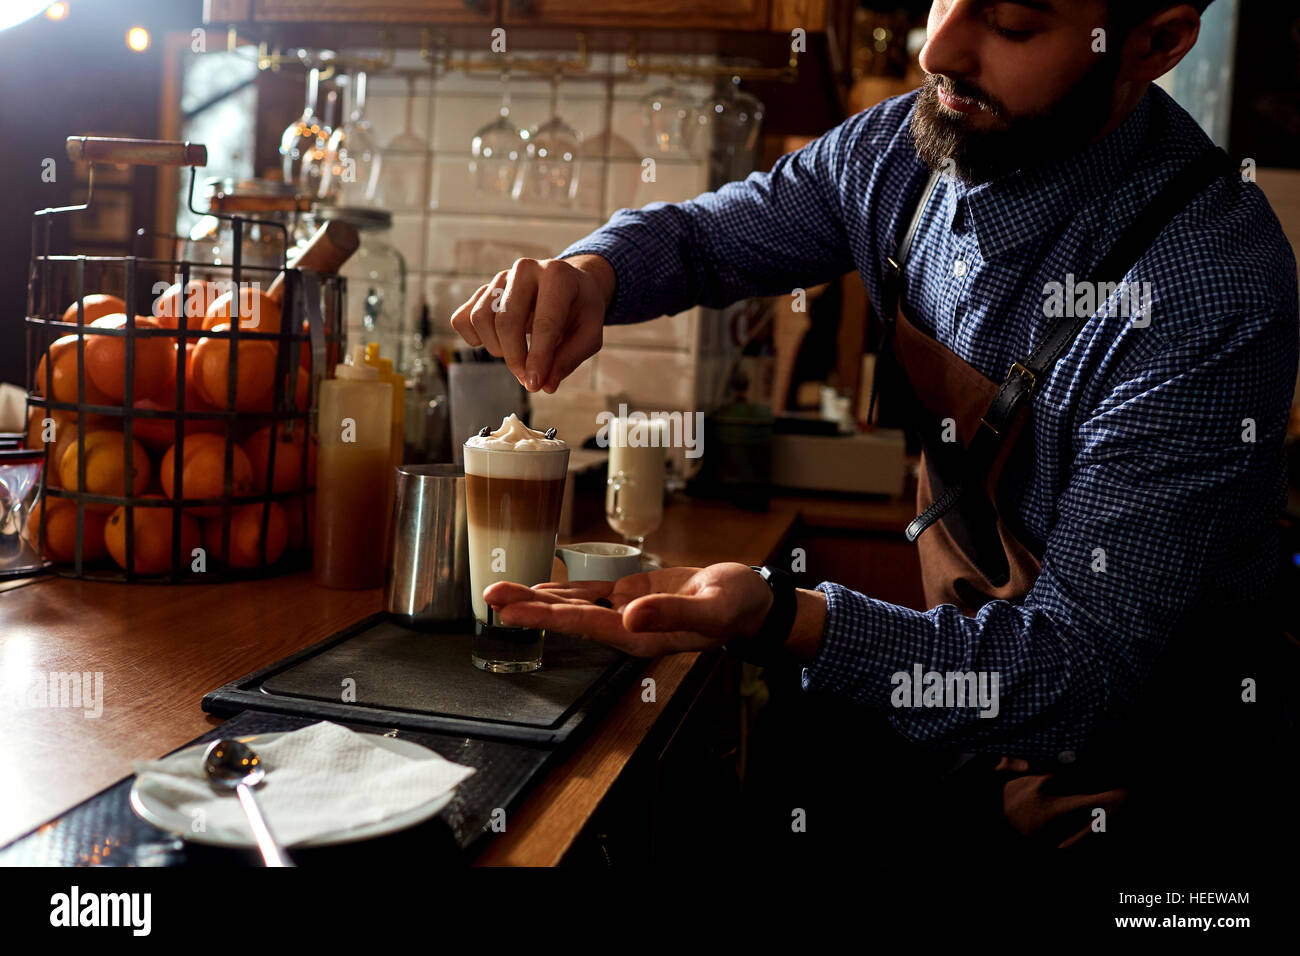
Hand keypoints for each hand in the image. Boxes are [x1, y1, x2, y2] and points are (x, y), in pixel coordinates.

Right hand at [448, 254, 613, 392]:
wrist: (569, 285)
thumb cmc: (580, 310)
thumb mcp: (589, 335)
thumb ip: (569, 359)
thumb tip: (544, 385)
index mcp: (558, 276)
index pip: (544, 322)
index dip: (538, 358)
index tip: (535, 384)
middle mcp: (525, 269)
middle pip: (506, 321)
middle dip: (515, 358)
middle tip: (529, 379)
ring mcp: (500, 277)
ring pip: (481, 320)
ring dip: (496, 348)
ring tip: (518, 354)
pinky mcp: (483, 290)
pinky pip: (462, 319)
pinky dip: (474, 338)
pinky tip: (496, 342)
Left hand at [484, 563, 773, 656]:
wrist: (752, 600)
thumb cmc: (737, 605)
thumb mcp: (711, 607)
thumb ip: (672, 613)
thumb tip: (630, 615)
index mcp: (641, 636)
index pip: (584, 625)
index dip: (545, 619)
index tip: (510, 614)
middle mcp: (627, 627)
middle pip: (568, 618)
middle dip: (528, 608)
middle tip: (488, 598)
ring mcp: (627, 612)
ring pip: (574, 605)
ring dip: (538, 598)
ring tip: (501, 592)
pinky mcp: (633, 595)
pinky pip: (592, 593)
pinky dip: (566, 590)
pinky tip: (541, 588)